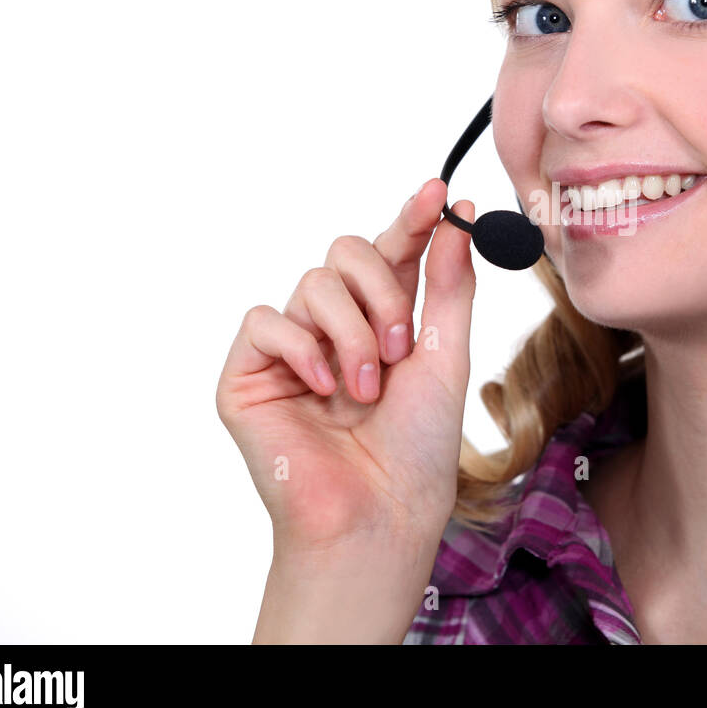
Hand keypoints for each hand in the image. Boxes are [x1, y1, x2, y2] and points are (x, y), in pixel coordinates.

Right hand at [216, 180, 475, 554]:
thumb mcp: (444, 357)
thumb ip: (447, 286)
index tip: (437, 194)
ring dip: (352, 333)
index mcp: (384, 318)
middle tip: (402, 346)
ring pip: (312, 285)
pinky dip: (302, 350)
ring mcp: (289, 349)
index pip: (393, 250)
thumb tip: (459, 212)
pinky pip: (266, 321)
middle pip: (346, 252)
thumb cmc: (416, 447)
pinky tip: (324, 389)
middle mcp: (335, 326)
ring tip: (365, 389)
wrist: (380, 513)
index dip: (413, 218)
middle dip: (382, 290)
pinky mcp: (247, 375)